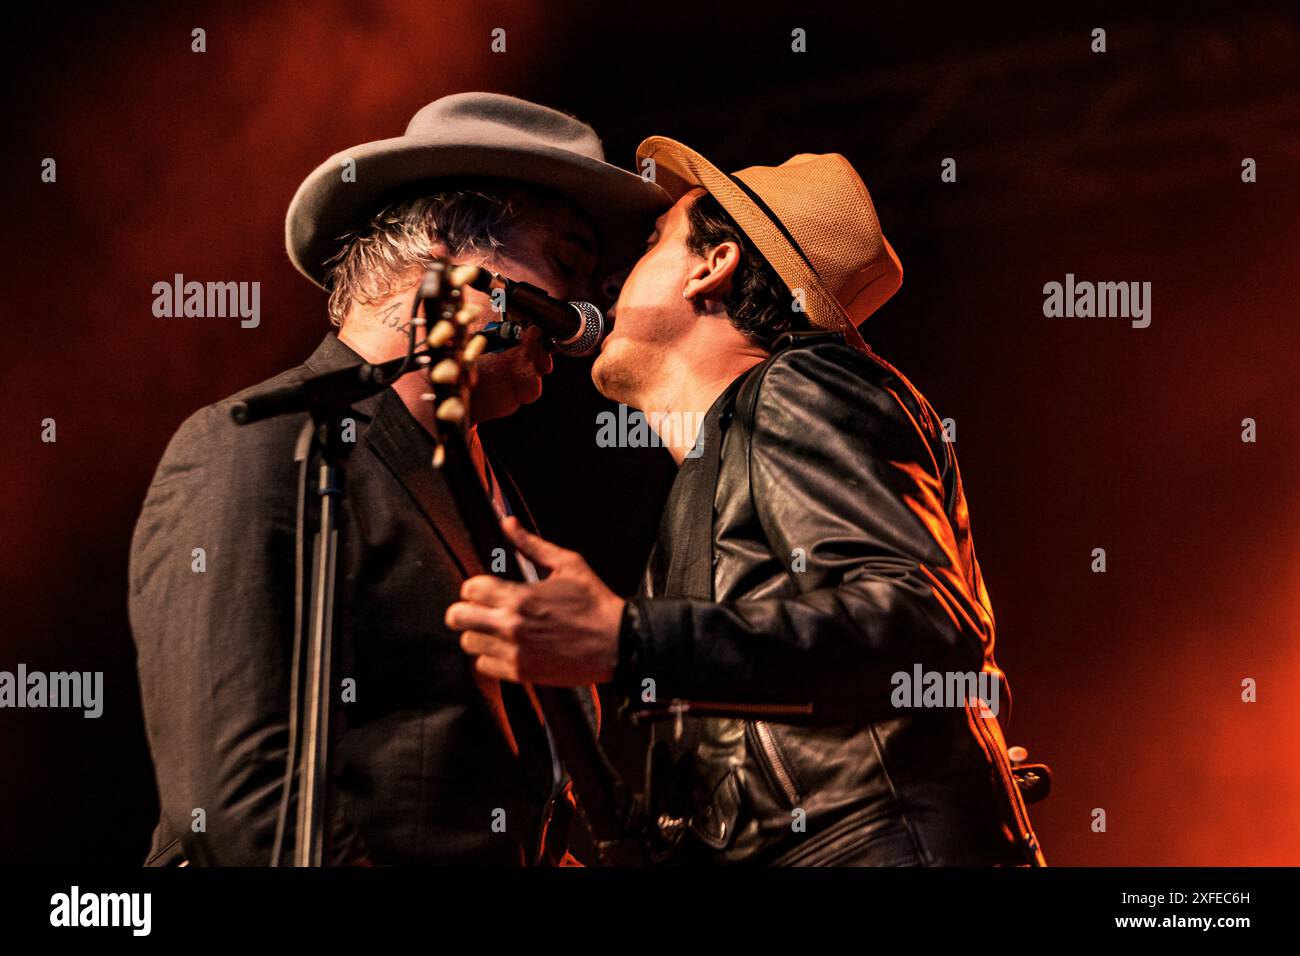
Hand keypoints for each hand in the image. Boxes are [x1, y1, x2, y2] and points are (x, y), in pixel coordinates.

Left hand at [445, 516, 623, 685]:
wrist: (618, 643)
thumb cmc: (595, 603)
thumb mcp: (568, 565)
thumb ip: (531, 545)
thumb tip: (508, 521)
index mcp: (520, 596)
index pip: (469, 588)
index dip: (475, 586)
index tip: (486, 590)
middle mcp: (511, 625)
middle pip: (457, 617)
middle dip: (465, 610)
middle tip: (480, 610)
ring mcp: (514, 651)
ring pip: (468, 642)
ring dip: (478, 633)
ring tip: (496, 629)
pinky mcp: (521, 673)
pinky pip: (484, 665)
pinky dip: (490, 656)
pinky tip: (507, 647)